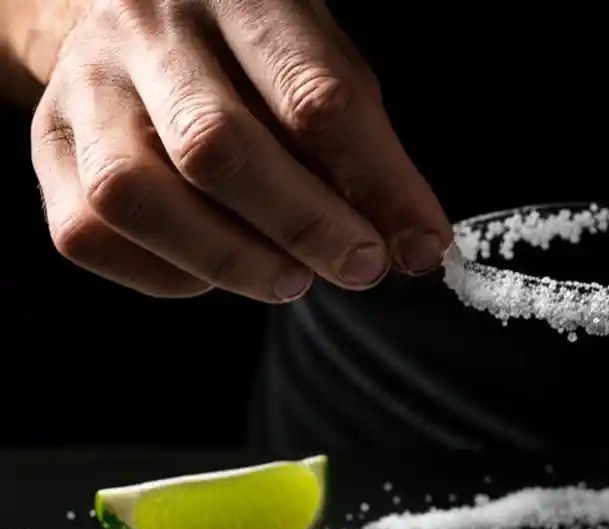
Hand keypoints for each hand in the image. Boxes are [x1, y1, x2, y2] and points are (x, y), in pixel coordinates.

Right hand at [21, 0, 451, 301]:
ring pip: (135, 194)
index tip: (419, 245)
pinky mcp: (47, 143)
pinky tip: (213, 270)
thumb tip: (414, 246)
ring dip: (229, 259)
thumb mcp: (325, 69)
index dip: (377, 183)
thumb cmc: (250, 52)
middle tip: (360, 268)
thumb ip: (367, 152)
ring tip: (291, 279)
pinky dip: (164, 273)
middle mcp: (150, 30)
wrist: (125, 11)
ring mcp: (86, 86)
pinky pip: (89, 232)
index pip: (313, 95)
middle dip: (304, 226)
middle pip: (216, 146)